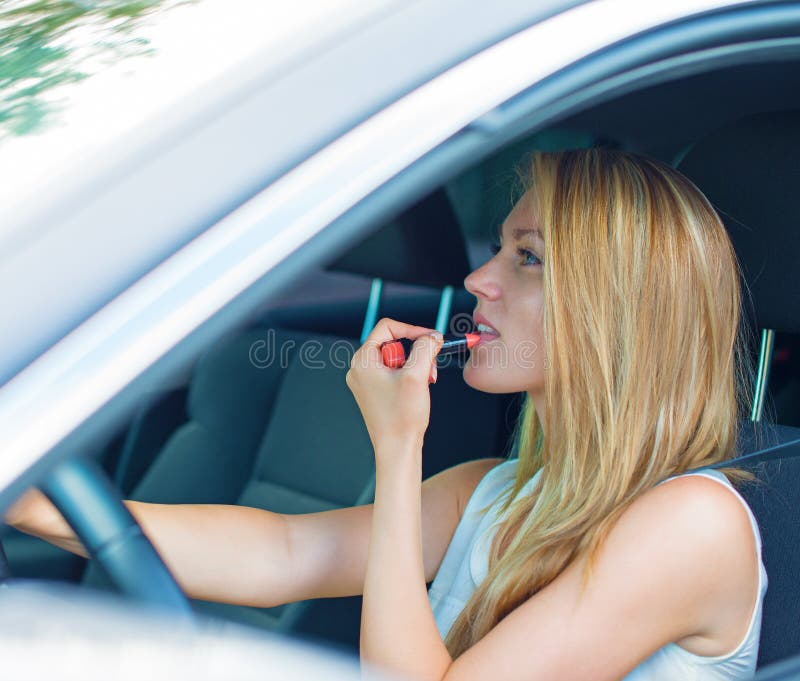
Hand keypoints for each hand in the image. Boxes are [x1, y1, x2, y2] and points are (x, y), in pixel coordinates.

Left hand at [346, 318, 442, 457]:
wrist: (397, 448)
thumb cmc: (401, 418)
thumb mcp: (417, 375)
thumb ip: (425, 348)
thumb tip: (432, 337)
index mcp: (363, 361)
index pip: (387, 328)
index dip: (412, 330)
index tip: (430, 339)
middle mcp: (360, 369)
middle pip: (393, 343)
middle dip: (416, 353)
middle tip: (429, 369)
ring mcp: (366, 381)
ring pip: (396, 359)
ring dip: (415, 366)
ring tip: (424, 383)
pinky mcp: (375, 392)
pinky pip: (394, 373)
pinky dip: (409, 377)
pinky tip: (416, 391)